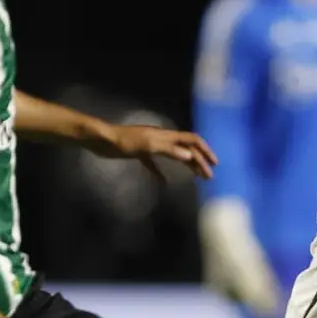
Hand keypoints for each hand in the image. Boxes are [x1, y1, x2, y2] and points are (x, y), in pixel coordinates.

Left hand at [99, 124, 217, 180]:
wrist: (102, 140)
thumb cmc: (124, 141)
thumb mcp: (147, 145)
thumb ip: (168, 150)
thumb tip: (189, 156)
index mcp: (166, 135)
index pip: (191, 140)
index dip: (204, 150)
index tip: (214, 164)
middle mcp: (162, 139)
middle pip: (186, 149)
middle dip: (200, 161)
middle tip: (209, 177)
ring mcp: (152, 146)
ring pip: (175, 155)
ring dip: (187, 165)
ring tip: (196, 177)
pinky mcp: (141, 153)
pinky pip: (156, 163)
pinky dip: (162, 172)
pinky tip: (164, 181)